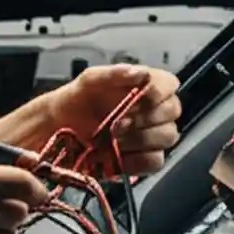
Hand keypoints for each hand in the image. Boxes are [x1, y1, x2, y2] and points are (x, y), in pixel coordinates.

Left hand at [48, 64, 181, 175]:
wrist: (60, 127)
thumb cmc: (79, 99)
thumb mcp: (90, 80)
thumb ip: (114, 73)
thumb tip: (140, 73)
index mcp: (147, 85)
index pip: (170, 84)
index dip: (159, 91)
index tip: (140, 97)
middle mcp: (155, 110)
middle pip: (172, 112)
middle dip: (145, 118)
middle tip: (118, 122)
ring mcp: (152, 136)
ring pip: (167, 136)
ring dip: (140, 138)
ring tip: (113, 138)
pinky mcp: (144, 160)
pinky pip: (155, 161)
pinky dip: (137, 159)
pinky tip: (117, 154)